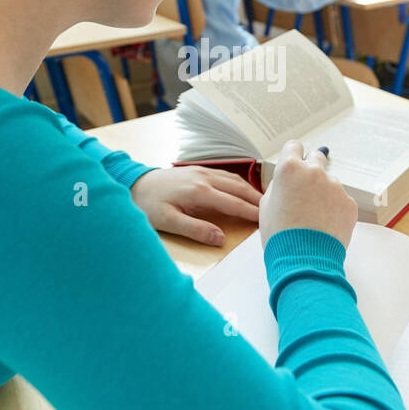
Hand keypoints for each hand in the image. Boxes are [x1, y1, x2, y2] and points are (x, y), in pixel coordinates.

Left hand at [130, 166, 260, 245]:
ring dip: (249, 190)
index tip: (267, 221)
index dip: (252, 213)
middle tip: (275, 211)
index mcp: (199, 191)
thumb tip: (221, 239)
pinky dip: (238, 183)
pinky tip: (242, 190)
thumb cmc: (148, 204)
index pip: (233, 203)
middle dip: (257, 200)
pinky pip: (224, 175)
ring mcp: (201, 171)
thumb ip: (196, 230)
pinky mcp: (197, 170)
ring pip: (233, 180)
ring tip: (264, 202)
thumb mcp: (168, 222)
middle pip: (238, 188)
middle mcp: (204, 178)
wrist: (133, 183)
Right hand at [259, 140, 357, 249]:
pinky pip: (341, 201)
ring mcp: (335, 187)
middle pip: (316, 158)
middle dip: (311, 170)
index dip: (292, 155)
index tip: (294, 162)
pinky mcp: (349, 203)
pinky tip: (324, 225)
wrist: (304, 260)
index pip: (293, 146)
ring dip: (323, 194)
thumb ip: (278, 186)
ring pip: (329, 183)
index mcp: (290, 169)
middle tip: (305, 190)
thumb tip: (286, 181)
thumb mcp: (266, 206)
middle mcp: (315, 172)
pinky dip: (334, 209)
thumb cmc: (280, 235)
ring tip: (313, 218)